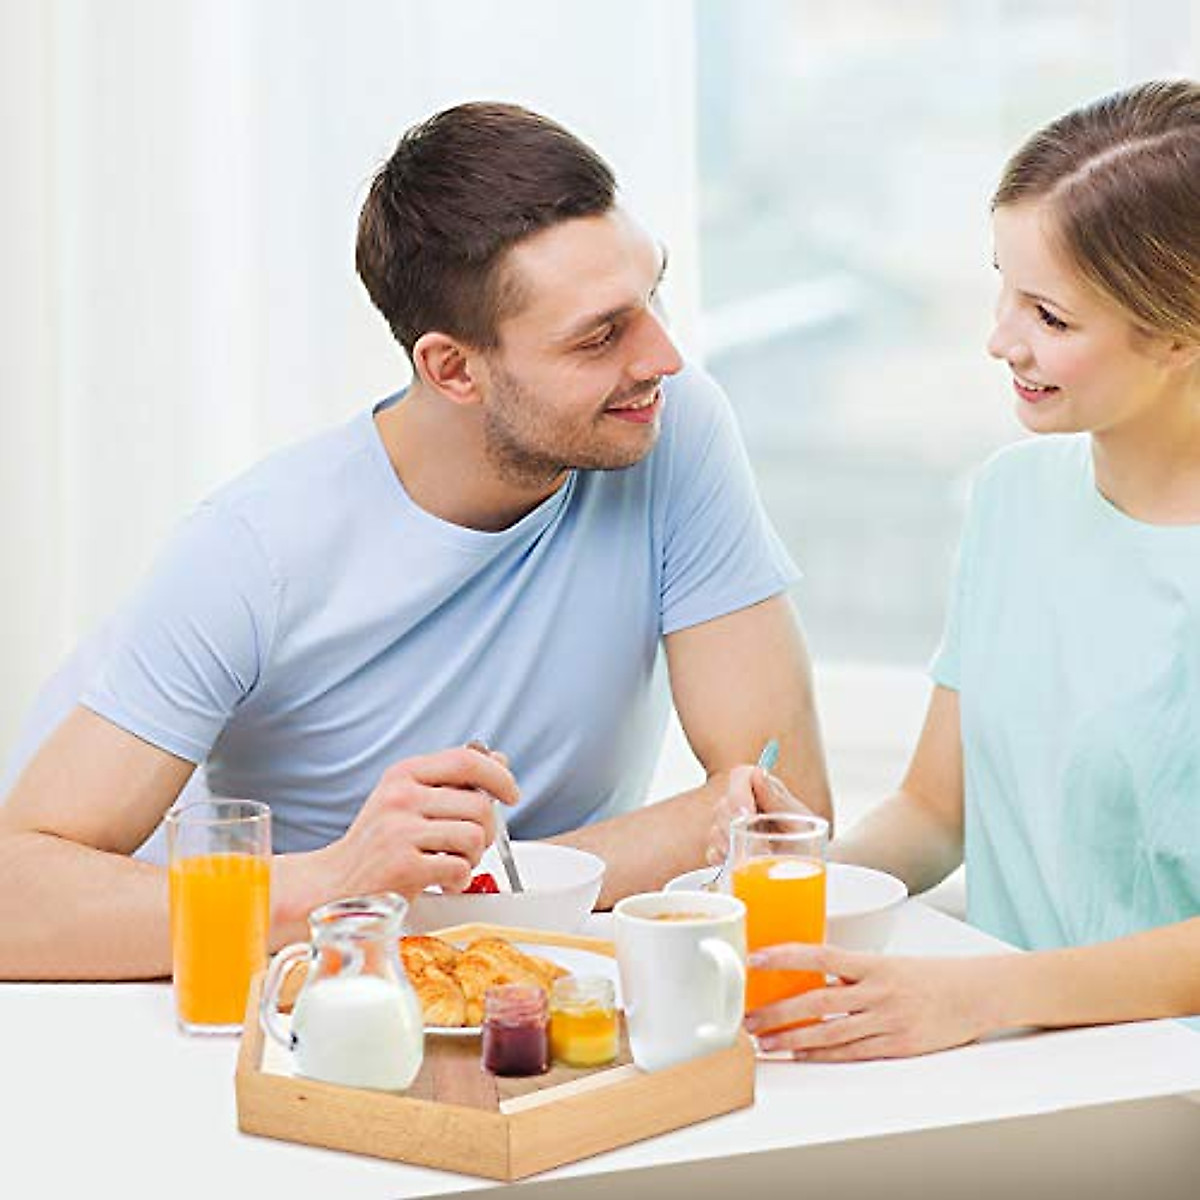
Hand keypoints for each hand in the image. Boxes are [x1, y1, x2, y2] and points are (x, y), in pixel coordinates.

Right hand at [318, 744, 519, 900]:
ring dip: (473, 858)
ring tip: (452, 864)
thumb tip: (498, 760)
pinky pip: (459, 868)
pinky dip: (459, 880)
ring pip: (474, 837)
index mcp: (404, 774)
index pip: (466, 760)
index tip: (511, 794)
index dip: (498, 776)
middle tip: (469, 847)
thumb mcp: (409, 800)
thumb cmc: (379, 844)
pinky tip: (442, 882)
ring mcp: (399, 830)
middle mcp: (401, 797)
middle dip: (486, 832)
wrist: (336, 884)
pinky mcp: (402, 865)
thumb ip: (453, 781)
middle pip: (479, 805)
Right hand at [705, 765, 817, 866]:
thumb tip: (759, 776)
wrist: (807, 870)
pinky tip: (741, 866)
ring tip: (756, 860)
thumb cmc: (808, 843)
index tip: (747, 814)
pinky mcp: (726, 851)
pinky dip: (724, 860)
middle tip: (759, 847)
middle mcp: (745, 806)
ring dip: (731, 846)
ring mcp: (732, 829)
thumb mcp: (801, 822)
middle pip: (723, 805)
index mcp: (764, 790)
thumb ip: (778, 799)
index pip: (741, 776)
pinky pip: (713, 852)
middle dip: (735, 827)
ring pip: (715, 830)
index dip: (739, 793)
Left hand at [743, 943, 998, 1059]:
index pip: (819, 954)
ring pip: (828, 1032)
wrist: (975, 995)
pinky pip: (851, 1052)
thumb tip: (808, 973)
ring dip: (791, 1039)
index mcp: (873, 963)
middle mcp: (877, 991)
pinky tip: (800, 1056)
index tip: (754, 958)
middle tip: (748, 1018)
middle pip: (816, 1000)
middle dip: (777, 1011)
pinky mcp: (897, 1046)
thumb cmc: (930, 976)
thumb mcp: (887, 962)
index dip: (784, 956)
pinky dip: (822, 1055)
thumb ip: (851, 969)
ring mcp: (887, 1020)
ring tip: (764, 1042)